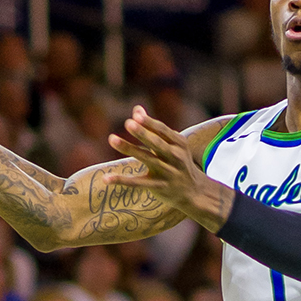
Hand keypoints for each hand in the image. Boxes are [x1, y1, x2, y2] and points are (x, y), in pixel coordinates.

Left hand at [106, 106, 233, 232]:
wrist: (194, 191)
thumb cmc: (178, 161)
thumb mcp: (172, 143)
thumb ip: (153, 127)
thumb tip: (136, 109)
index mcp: (179, 143)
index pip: (163, 130)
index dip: (149, 123)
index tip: (135, 115)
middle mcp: (175, 157)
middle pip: (156, 144)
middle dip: (143, 133)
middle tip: (128, 123)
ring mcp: (167, 172)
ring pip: (146, 159)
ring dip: (129, 148)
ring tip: (112, 138)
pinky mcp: (158, 187)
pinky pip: (138, 183)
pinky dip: (122, 181)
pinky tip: (106, 178)